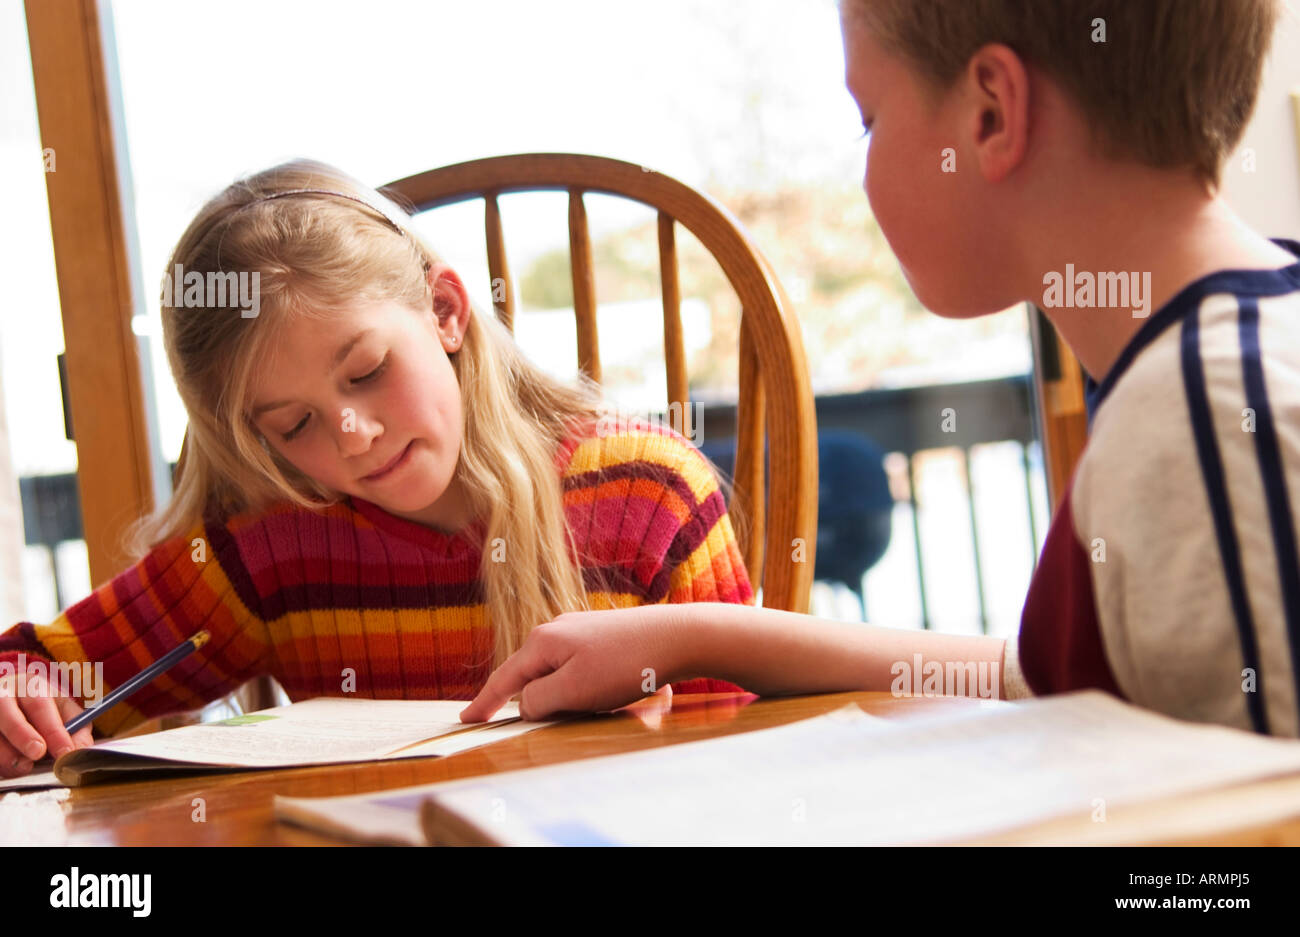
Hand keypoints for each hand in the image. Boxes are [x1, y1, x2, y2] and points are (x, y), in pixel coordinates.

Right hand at [0, 671, 93, 777]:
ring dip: (6, 756)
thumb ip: (76, 728)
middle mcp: (0, 694)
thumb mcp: (63, 709)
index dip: (54, 731)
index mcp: (28, 685)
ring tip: (24, 766)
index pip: (41, 707)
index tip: (65, 753)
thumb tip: (82, 750)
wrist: (9, 699)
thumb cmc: (42, 708)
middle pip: (8, 715)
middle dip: (23, 737)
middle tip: (38, 755)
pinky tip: (6, 767)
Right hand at [460, 604, 694, 722]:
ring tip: (588, 707)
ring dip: (567, 697)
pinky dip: (584, 688)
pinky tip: (607, 695)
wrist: (679, 636)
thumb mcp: (573, 689)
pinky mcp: (604, 638)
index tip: (466, 719)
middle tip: (534, 722)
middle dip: (532, 701)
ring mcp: (582, 632)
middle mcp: (557, 631)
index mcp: (542, 642)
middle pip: (530, 675)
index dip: (484, 702)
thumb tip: (525, 703)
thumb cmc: (626, 663)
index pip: (504, 678)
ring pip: (558, 674)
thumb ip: (539, 699)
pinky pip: (580, 670)